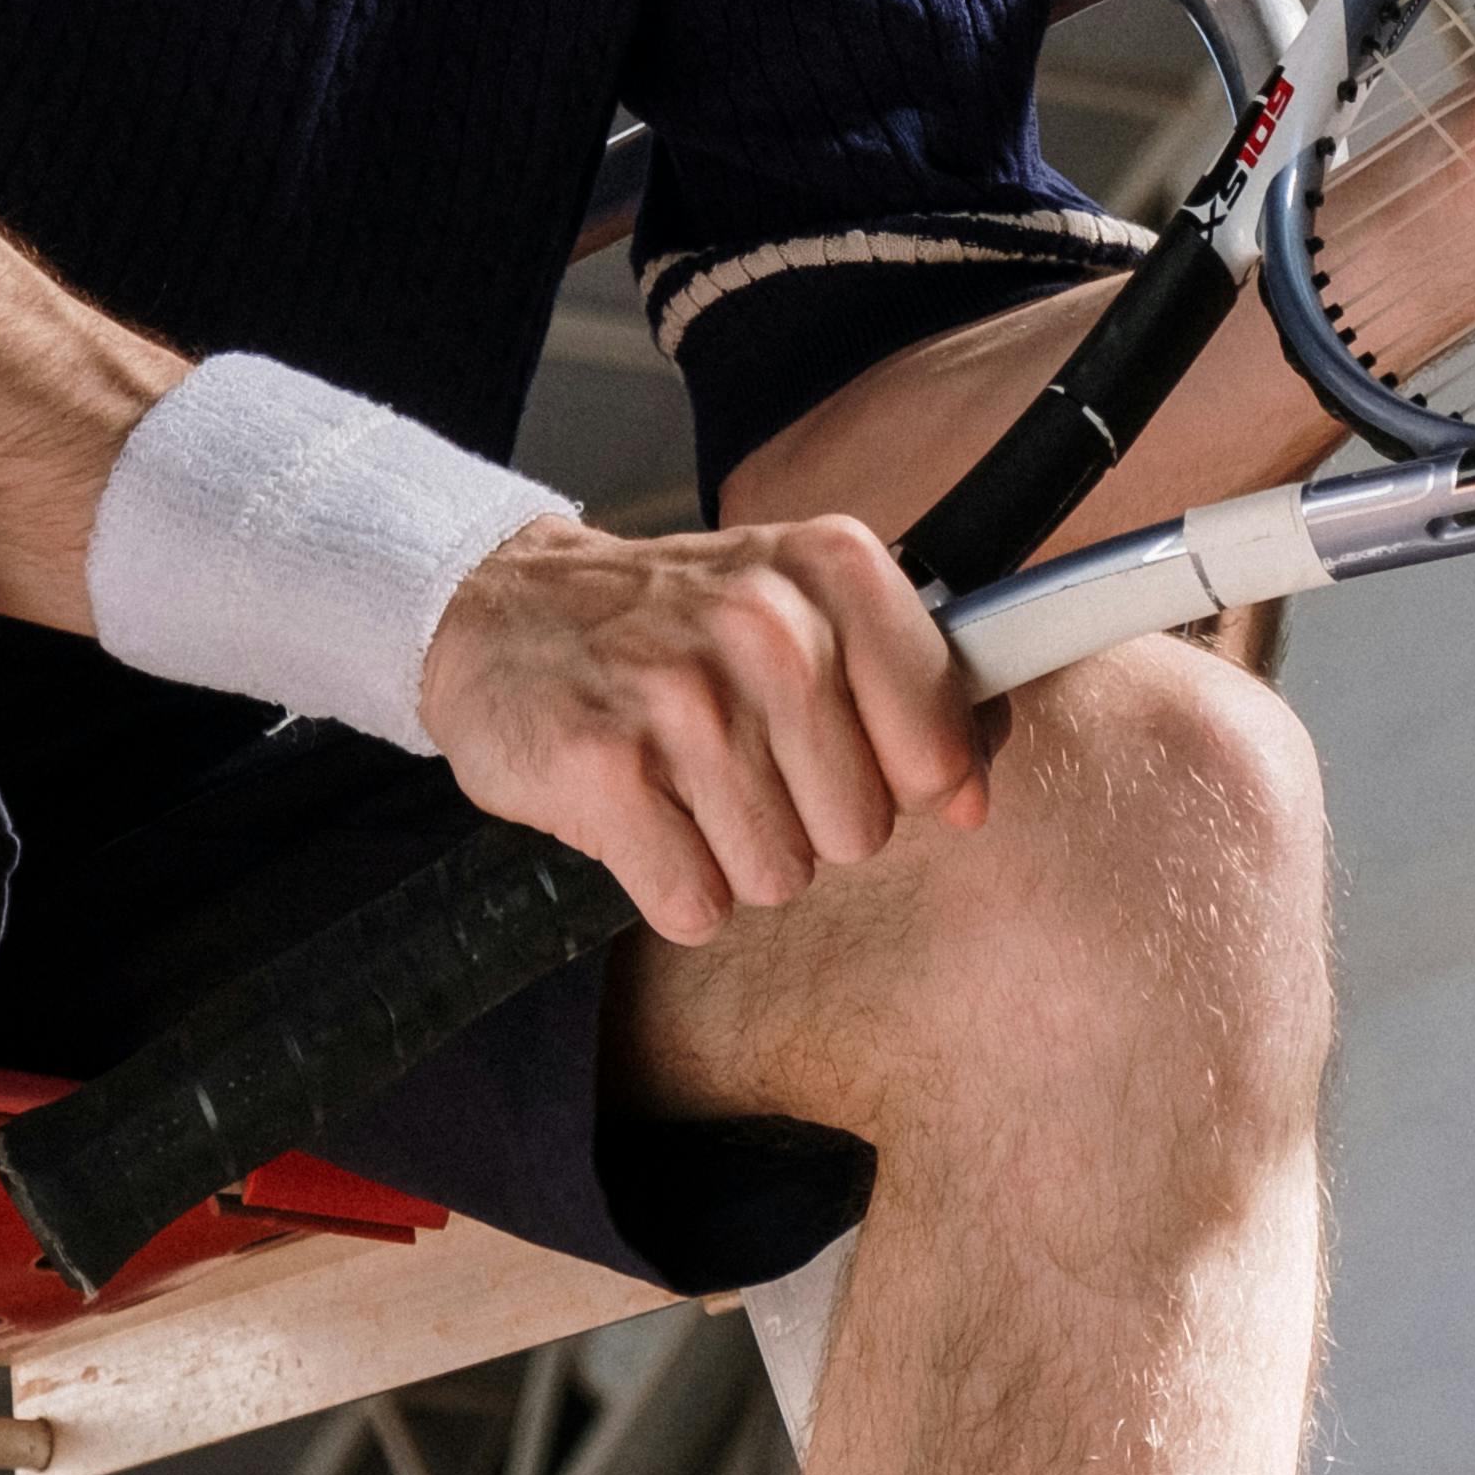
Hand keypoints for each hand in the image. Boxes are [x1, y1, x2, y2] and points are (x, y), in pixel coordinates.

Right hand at [413, 510, 982, 944]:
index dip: (902, 778)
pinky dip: (669, 884)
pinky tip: (639, 815)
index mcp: (830, 570)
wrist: (499, 609)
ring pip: (779, 876)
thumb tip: (974, 795)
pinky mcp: (604, 770)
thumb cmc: (664, 621)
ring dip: (729, 853)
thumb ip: (905, 686)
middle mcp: (764, 624)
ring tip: (681, 779)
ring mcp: (681, 698)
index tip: (846, 756)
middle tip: (735, 758)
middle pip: (859, 829)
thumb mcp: (794, 602)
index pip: (938, 743)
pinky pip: (695, 903)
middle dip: (802, 820)